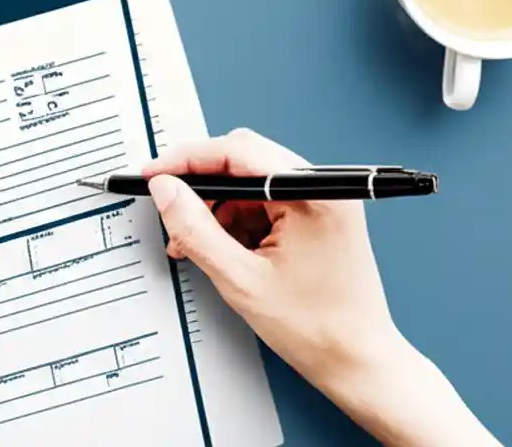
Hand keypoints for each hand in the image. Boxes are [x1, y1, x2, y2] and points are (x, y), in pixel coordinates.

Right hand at [145, 129, 499, 446]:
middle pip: (243, 161)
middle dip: (202, 187)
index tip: (155, 175)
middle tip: (171, 212)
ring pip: (249, 183)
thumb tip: (166, 191)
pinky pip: (263, 202)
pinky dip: (235, 221)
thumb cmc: (317, 328)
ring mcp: (322, 201)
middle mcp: (323, 189)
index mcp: (314, 195)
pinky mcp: (316, 216)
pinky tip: (223, 249)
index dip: (187, 160)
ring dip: (217, 208)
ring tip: (196, 245)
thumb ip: (195, 230)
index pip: (237, 151)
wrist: (356, 360)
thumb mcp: (240, 279)